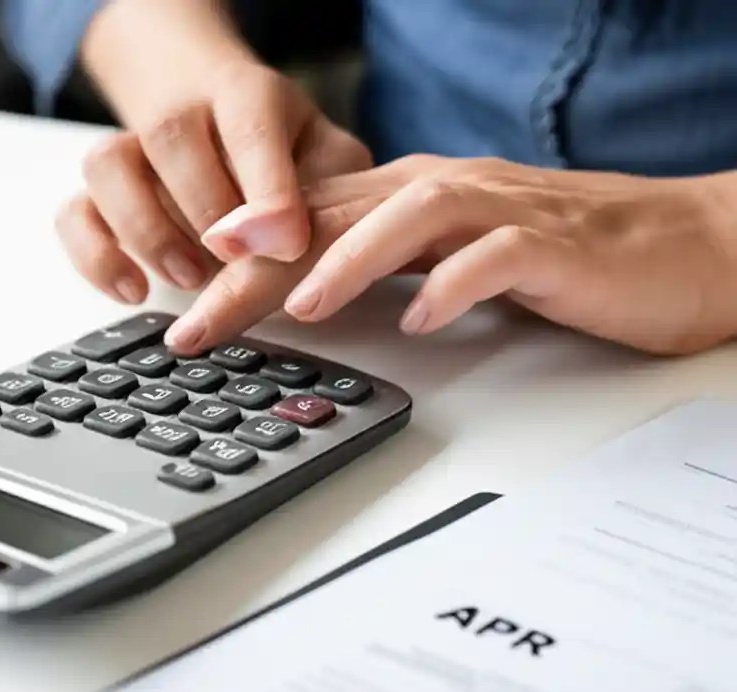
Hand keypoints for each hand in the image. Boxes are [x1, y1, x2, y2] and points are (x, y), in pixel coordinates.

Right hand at [56, 60, 370, 304]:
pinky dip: (94, 255)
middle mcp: (179, 112)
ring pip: (108, 165)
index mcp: (246, 95)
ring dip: (145, 229)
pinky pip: (72, 212)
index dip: (265, 186)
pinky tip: (133, 290)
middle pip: (172, 137)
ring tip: (187, 278)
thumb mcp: (325, 152)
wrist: (206, 104)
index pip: (250, 123)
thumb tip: (332, 246)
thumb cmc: (279, 146)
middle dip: (205, 211)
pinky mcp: (98, 190)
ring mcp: (130, 147)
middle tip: (237, 265)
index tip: (285, 242)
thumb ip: (336, 189)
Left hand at [167, 155, 736, 355]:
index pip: (304, 223)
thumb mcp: (448, 257)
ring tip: (295, 305)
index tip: (182, 315)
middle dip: (255, 267)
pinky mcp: (556, 245)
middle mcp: (447, 192)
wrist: (691, 244)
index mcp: (411, 197)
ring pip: (408, 217)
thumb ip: (379, 264)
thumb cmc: (564, 257)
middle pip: (332, 216)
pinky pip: (498, 256)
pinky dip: (454, 283)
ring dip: (345, 260)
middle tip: (196, 323)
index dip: (235, 265)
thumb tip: (295, 294)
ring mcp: (503, 212)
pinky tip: (421, 318)